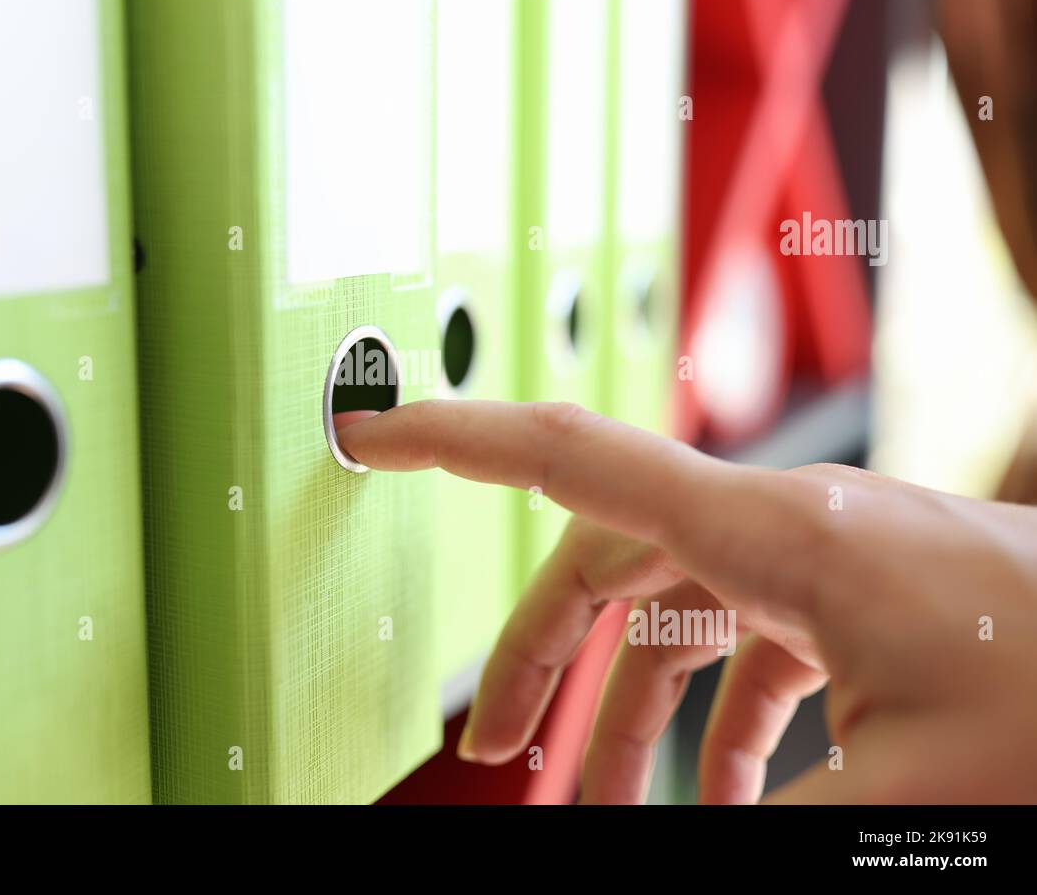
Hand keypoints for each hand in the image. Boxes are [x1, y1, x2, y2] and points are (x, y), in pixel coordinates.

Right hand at [337, 400, 1036, 802]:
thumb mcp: (896, 802)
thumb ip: (743, 823)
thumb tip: (635, 834)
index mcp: (775, 535)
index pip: (569, 458)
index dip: (451, 440)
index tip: (370, 432)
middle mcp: (788, 525)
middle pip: (600, 558)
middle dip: (531, 655)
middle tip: (488, 747)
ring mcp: (826, 556)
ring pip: (671, 606)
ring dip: (621, 702)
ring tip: (597, 798)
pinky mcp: (863, 595)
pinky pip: (746, 638)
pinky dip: (708, 709)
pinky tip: (721, 780)